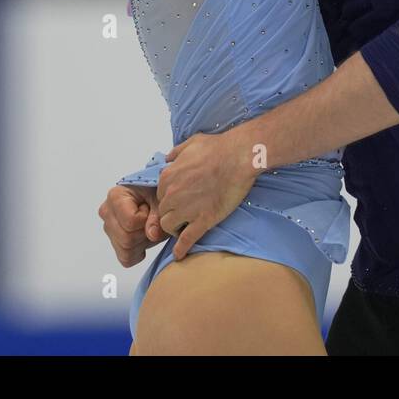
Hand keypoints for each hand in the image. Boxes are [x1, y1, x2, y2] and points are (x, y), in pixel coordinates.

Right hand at [97, 184, 165, 266]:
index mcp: (116, 197)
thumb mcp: (160, 199)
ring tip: (148, 226)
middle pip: (126, 239)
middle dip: (145, 233)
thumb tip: (152, 234)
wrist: (153, 197)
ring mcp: (108, 228)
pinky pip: (126, 258)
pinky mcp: (114, 241)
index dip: (146, 220)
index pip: (130, 222)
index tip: (150, 208)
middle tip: (151, 220)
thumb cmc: (155, 194)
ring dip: (143, 242)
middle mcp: (107, 213)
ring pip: (126, 251)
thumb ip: (157, 216)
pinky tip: (144, 236)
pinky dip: (139, 252)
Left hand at [157, 129, 259, 260]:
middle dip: (171, 213)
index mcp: (168, 176)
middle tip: (183, 214)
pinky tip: (179, 255)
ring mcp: (187, 209)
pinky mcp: (203, 220)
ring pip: (169, 226)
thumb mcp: (191, 143)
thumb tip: (168, 158)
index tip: (178, 200)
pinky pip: (186, 239)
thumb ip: (176, 152)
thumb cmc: (218, 147)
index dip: (169, 198)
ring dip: (174, 228)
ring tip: (183, 228)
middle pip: (163, 212)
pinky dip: (181, 249)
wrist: (239, 157)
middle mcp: (172, 194)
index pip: (159, 195)